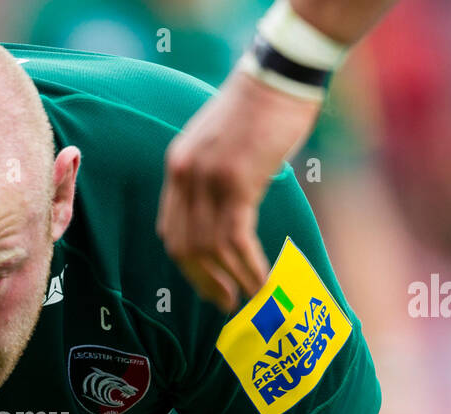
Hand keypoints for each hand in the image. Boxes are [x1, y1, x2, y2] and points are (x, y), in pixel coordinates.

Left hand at [157, 68, 322, 312]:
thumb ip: (212, 178)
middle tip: (225, 302)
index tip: (206, 283)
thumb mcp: (220, 144)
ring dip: (231, 279)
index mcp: (178, 167)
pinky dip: (250, 267)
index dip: (188, 265)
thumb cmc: (260, 108)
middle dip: (204, 281)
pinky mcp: (236, 182)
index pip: (171, 230)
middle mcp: (185, 176)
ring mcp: (208, 180)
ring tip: (250, 299)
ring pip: (211, 249)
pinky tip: (263, 282)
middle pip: (185, 246)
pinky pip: (236, 240)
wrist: (279, 75)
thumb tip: (228, 215)